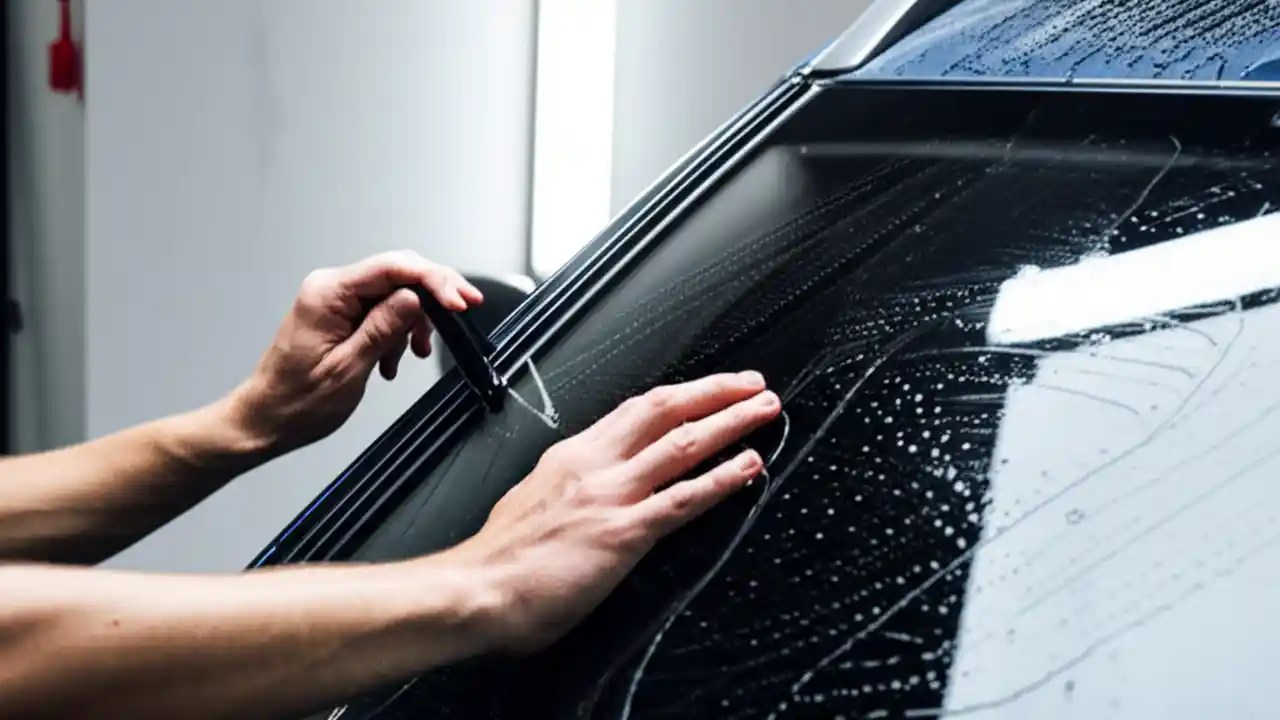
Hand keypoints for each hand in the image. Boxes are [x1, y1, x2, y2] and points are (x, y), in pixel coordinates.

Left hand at [231, 251, 483, 453]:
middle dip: (433, 296)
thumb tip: (416, 298)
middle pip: (398, 274)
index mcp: (327, 293)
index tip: (460, 302)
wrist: (267, 420)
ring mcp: (337, 300)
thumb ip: (383, 328)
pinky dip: (398, 334)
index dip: (433, 281)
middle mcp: (331, 288)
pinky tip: (394, 361)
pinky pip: (383, 312)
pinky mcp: (342, 315)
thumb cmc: (296, 402)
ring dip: (414, 324)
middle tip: (464, 312)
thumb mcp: (348, 368)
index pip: (392, 268)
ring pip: (395, 294)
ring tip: (415, 355)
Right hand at [443, 372, 779, 654]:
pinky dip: (723, 478)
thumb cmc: (498, 561)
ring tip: (766, 410)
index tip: (708, 388)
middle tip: (753, 382)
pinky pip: (684, 498)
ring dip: (732, 422)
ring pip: (684, 442)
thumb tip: (587, 494)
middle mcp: (594, 464)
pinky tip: (750, 466)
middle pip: (666, 408)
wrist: (474, 591)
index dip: (680, 395)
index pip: (635, 410)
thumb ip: (566, 490)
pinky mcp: (623, 532)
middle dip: (716, 391)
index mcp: (571, 455)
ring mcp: (611, 495)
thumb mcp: (532, 502)